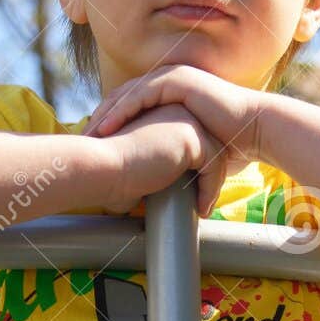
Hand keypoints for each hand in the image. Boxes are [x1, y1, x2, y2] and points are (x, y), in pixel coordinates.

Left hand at [84, 64, 261, 160]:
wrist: (255, 131)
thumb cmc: (229, 144)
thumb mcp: (191, 147)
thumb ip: (173, 153)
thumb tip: (157, 179)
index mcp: (168, 95)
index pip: (129, 106)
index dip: (108, 124)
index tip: (90, 146)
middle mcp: (167, 82)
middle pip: (122, 98)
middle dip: (99, 119)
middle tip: (80, 140)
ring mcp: (172, 78)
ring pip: (127, 94)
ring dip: (105, 114)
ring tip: (87, 135)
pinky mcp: (178, 80)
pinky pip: (141, 94)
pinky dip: (122, 109)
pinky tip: (106, 126)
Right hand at [100, 104, 232, 217]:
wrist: (104, 167)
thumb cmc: (114, 174)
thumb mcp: (144, 166)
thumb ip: (161, 169)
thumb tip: (175, 194)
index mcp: (164, 114)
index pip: (194, 144)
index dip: (197, 173)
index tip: (194, 199)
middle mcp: (177, 111)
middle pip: (209, 148)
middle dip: (210, 180)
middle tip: (204, 206)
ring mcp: (186, 121)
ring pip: (216, 157)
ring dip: (213, 186)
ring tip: (203, 209)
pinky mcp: (191, 136)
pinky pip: (213, 165)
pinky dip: (211, 189)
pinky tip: (201, 207)